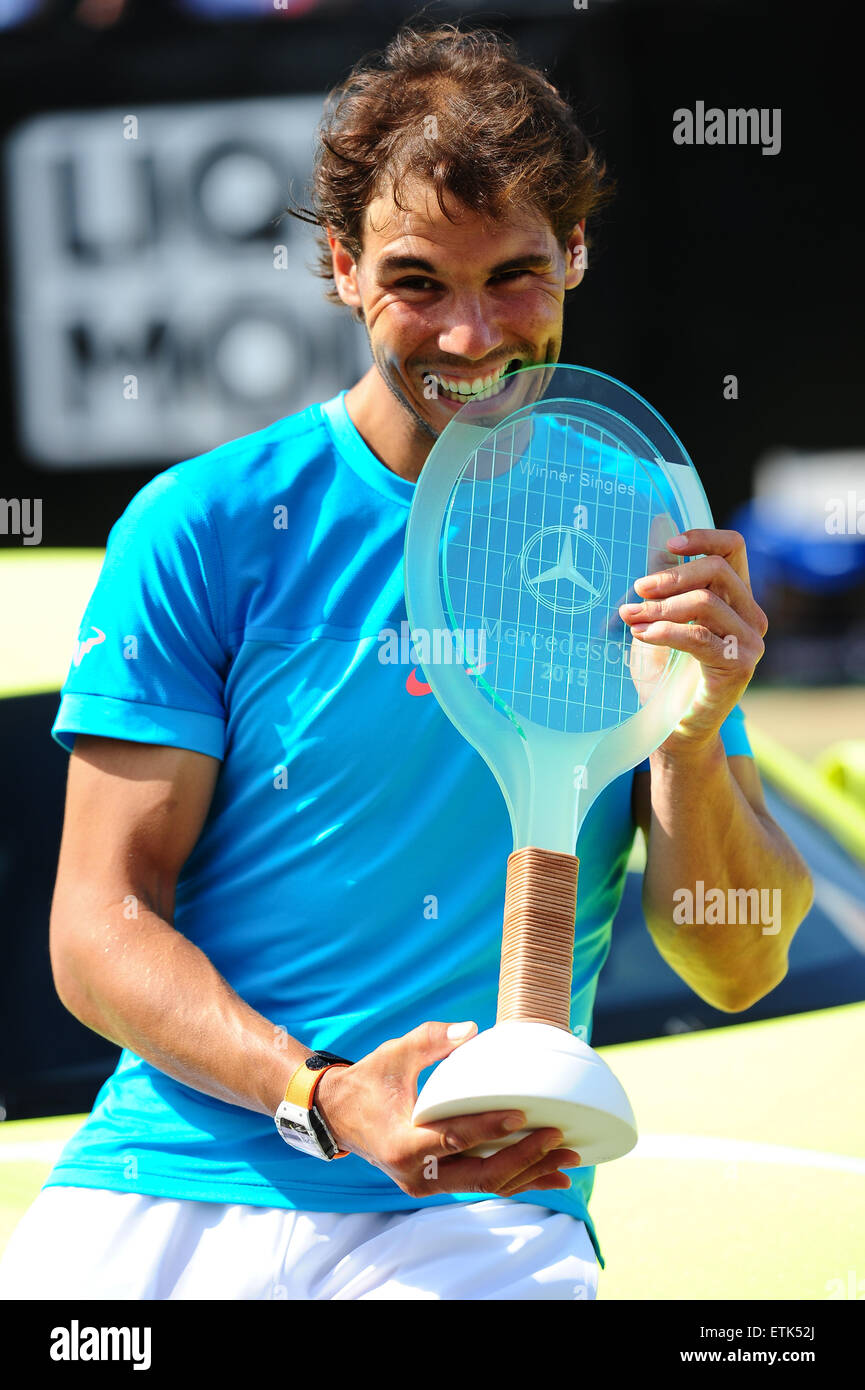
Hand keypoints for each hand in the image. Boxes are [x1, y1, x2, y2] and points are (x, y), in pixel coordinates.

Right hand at [315, 1021, 580, 1198]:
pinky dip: (516, 1178)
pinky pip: (482, 1184)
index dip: (490, 1128)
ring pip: (486, 1186)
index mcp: (403, 1144)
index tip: (523, 1115)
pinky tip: (548, 1175)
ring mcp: (428, 1184)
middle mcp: (416, 1175)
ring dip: (528, 1174)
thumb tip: (472, 1031)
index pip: (454, 1139)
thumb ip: (431, 1041)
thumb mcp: (395, 1054)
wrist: (339, 1114)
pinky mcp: (438, 1183)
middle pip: (480, 1175)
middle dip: (524, 1158)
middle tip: (559, 1140)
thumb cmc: (370, 1080)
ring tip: (567, 1162)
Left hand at [619, 528, 767, 755]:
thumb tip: (657, 528)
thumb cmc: (664, 673)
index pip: (732, 549)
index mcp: (734, 597)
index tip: (669, 545)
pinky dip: (665, 631)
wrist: (670, 727)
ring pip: (705, 603)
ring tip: (632, 618)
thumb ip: (663, 582)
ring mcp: (749, 642)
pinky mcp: (739, 666)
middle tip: (638, 590)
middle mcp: (749, 615)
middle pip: (716, 571)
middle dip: (670, 578)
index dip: (703, 538)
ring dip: (661, 608)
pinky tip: (642, 634)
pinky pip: (698, 637)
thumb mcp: (659, 618)